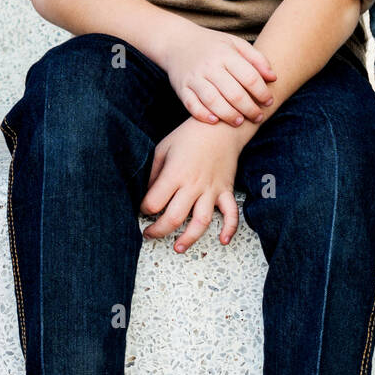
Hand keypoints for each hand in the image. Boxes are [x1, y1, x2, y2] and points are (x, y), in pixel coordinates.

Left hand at [140, 117, 249, 251]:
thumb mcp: (163, 149)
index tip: (143, 209)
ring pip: (201, 221)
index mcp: (174, 174)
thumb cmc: (188, 136)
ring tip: (178, 248)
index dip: (144, 210)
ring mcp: (211, 189)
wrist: (220, 127)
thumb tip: (147, 194)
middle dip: (158, 231)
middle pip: (174, 218)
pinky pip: (231, 213)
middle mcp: (193, 185)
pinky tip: (223, 241)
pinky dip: (230, 229)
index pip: (153, 202)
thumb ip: (153, 173)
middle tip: (149, 234)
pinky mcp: (226, 190)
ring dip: (189, 238)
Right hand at [160, 21, 276, 126]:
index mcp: (225, 54)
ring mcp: (194, 78)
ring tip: (240, 122)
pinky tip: (215, 121)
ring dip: (229, 115)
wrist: (177, 42)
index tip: (269, 101)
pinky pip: (192, 105)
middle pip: (234, 93)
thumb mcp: (236, 44)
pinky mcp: (182, 88)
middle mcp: (209, 66)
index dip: (262, 92)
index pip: (249, 77)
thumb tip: (273, 78)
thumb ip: (256, 59)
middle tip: (258, 117)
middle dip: (249, 109)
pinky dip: (203, 115)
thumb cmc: (213, 45)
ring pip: (213, 101)